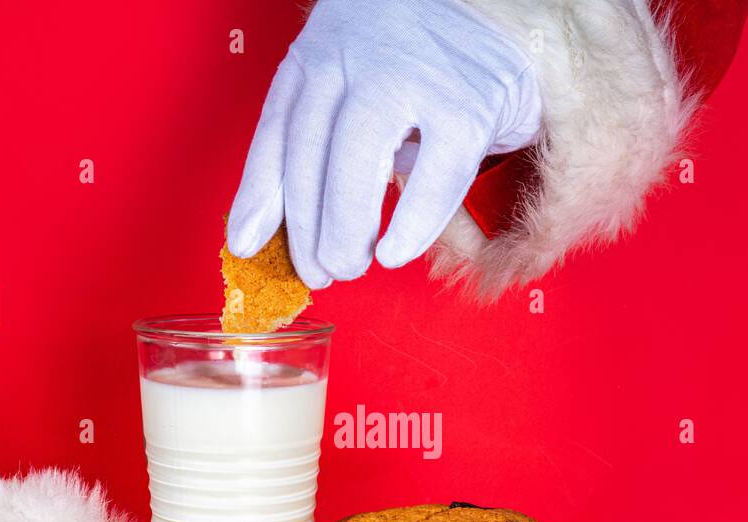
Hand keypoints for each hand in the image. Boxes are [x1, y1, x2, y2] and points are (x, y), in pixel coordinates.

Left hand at [227, 0, 540, 287]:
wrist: (498, 5)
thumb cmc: (420, 56)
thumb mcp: (353, 78)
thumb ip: (319, 135)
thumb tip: (276, 222)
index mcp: (322, 53)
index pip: (278, 129)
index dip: (258, 195)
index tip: (248, 244)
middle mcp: (357, 59)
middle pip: (311, 151)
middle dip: (306, 226)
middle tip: (318, 270)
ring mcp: (411, 78)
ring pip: (358, 162)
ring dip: (346, 228)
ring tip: (349, 266)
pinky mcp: (466, 103)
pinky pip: (434, 174)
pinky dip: (412, 222)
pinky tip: (396, 251)